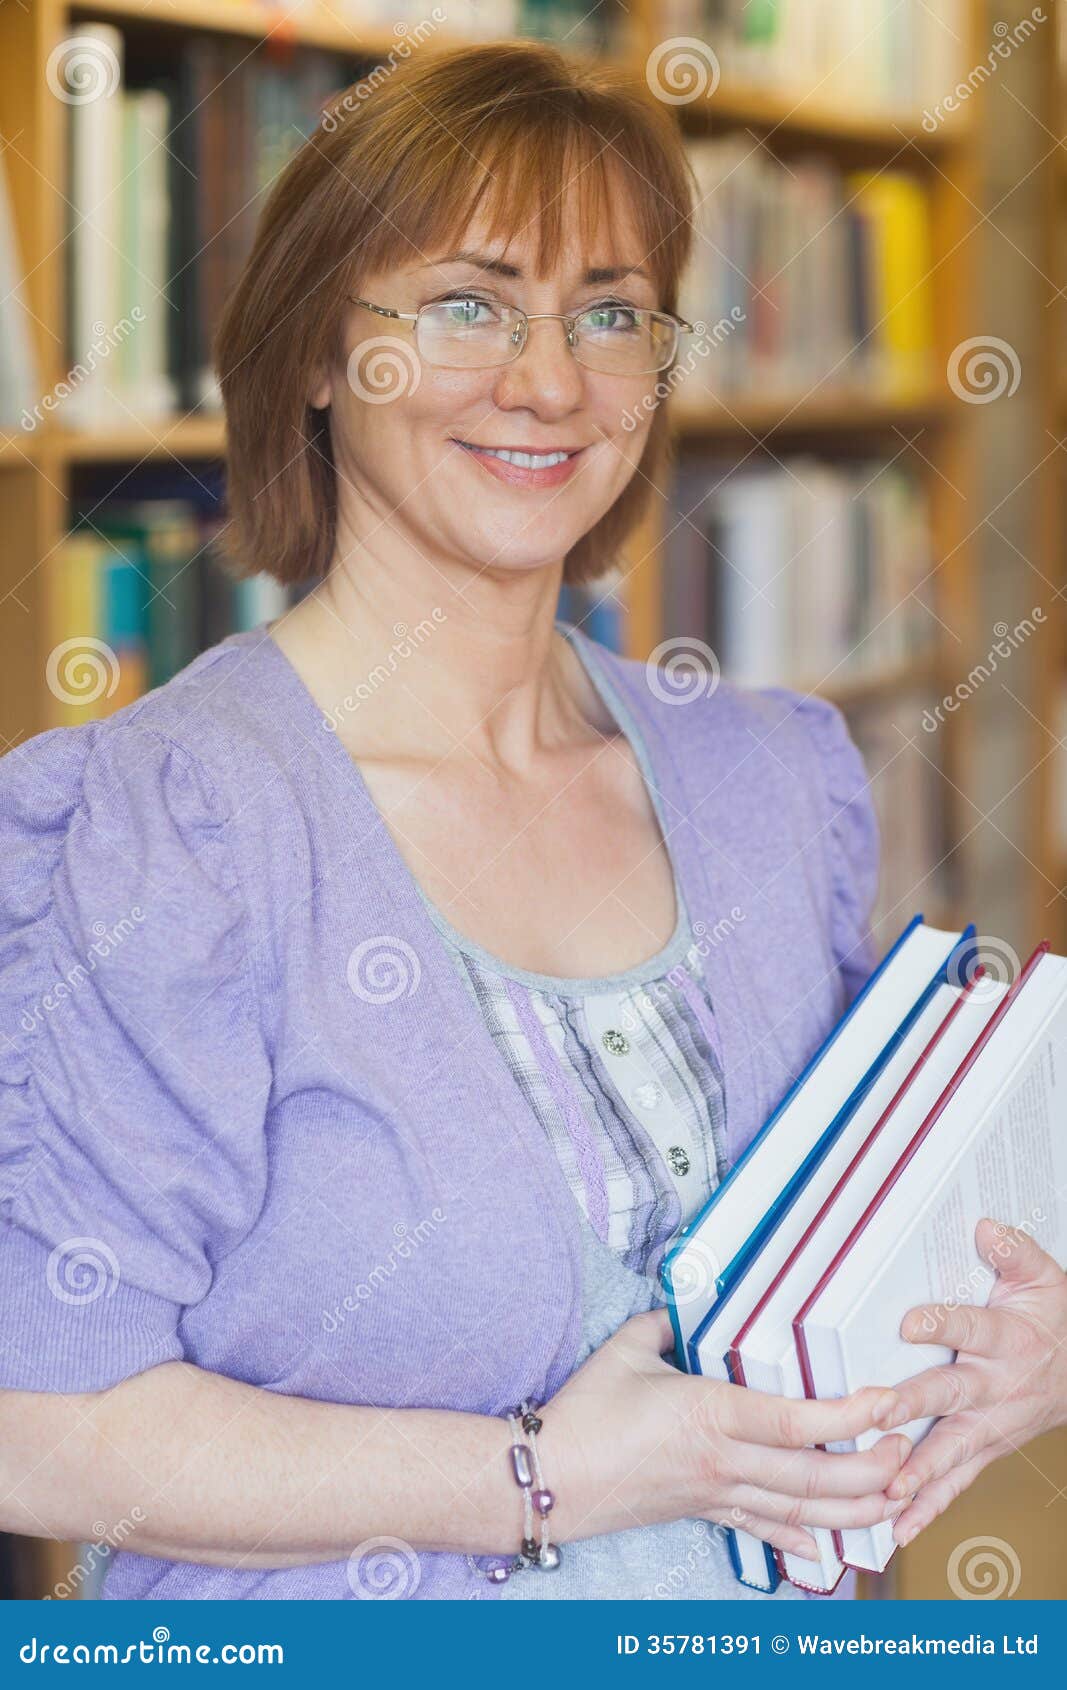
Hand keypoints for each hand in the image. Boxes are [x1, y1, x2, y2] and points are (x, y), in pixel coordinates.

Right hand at [537, 1306, 911, 1563]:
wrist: (552, 1478)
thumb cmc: (586, 1412)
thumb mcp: (627, 1348)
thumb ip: (666, 1320)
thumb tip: (687, 1297)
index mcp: (711, 1413)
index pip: (794, 1422)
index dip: (847, 1415)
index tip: (884, 1401)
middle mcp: (724, 1461)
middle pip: (813, 1477)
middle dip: (869, 1469)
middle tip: (905, 1450)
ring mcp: (717, 1493)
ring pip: (800, 1511)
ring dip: (853, 1509)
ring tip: (893, 1496)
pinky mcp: (704, 1512)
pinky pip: (764, 1529)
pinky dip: (801, 1539)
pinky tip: (828, 1547)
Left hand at [882, 1217, 1066, 1546]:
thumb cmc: (1053, 1319)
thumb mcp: (1043, 1277)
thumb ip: (1014, 1252)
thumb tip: (985, 1227)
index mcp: (1007, 1338)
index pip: (969, 1327)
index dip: (940, 1324)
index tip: (909, 1324)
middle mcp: (995, 1386)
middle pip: (950, 1394)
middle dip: (913, 1405)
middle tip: (878, 1414)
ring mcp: (989, 1424)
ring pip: (951, 1449)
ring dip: (918, 1470)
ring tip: (886, 1488)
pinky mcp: (984, 1449)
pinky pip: (955, 1483)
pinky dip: (928, 1508)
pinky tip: (897, 1526)